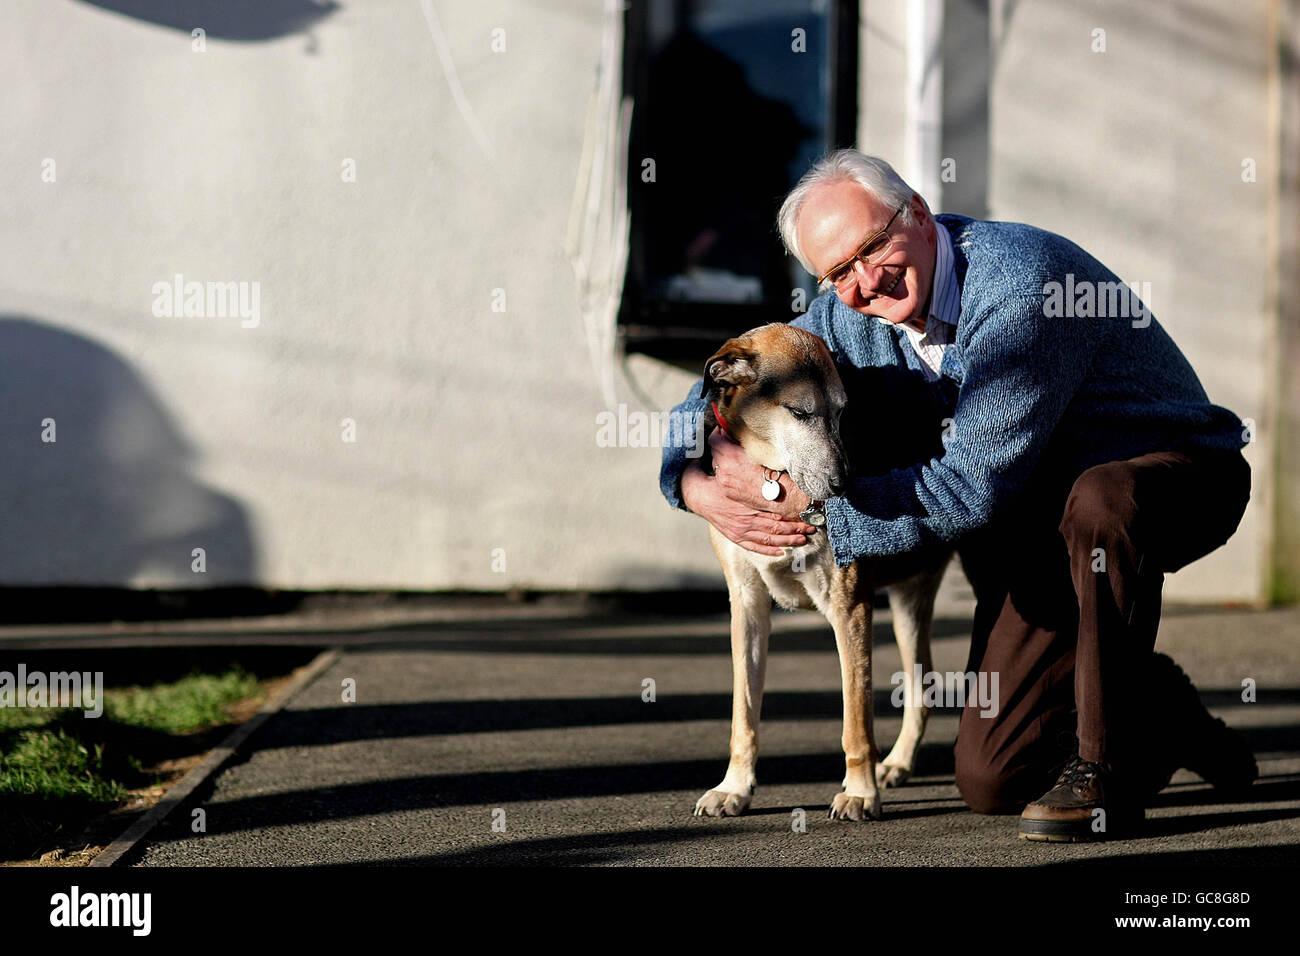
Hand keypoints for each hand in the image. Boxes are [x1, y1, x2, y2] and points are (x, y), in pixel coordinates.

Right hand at [680, 431, 817, 556]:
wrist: (693, 494)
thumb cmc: (709, 474)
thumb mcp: (718, 453)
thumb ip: (728, 439)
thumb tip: (734, 421)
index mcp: (741, 495)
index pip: (772, 503)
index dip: (792, 507)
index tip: (809, 507)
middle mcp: (742, 515)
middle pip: (774, 523)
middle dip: (796, 525)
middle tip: (814, 524)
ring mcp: (738, 527)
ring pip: (767, 536)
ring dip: (788, 537)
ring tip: (805, 536)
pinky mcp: (734, 534)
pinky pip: (754, 544)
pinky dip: (769, 548)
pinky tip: (783, 549)